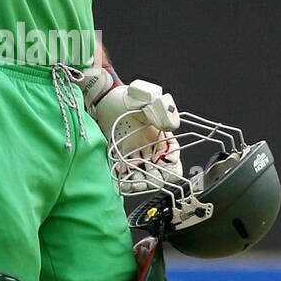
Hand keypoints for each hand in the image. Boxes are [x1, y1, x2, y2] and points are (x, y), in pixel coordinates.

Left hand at [79, 68, 182, 192]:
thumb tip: (171, 126)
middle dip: (154, 178)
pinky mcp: (123, 154)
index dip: (171, 165)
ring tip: (131, 184)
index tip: (161, 166)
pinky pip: (127, 170)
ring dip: (139, 181)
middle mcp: (152, 147)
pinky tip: (120, 178)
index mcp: (163, 137)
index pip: (174, 157)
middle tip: (145, 180)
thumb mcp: (149, 102)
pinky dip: (124, 177)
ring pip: (143, 174)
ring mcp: (138, 151)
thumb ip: (162, 113)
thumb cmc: (128, 97)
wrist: (106, 99)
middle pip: (159, 170)